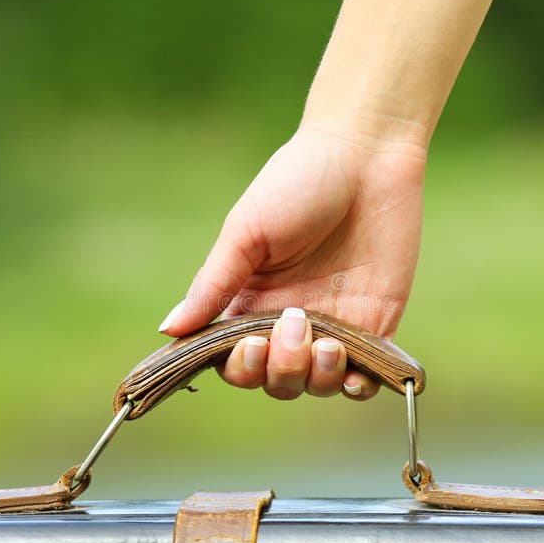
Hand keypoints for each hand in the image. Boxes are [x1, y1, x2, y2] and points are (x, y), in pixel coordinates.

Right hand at [158, 125, 425, 399]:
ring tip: (326, 343)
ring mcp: (334, 325)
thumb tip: (168, 329)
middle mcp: (289, 320)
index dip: (239, 365)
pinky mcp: (375, 325)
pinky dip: (356, 388)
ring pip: (315, 384)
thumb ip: (213, 284)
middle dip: (279, 368)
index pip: (233, 358)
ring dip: (315, 377)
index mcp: (251, 300)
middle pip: (273, 379)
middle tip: (292, 323)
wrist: (367, 154)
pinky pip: (363, 378)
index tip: (249, 345)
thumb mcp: (246, 231)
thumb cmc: (298, 182)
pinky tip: (353, 374)